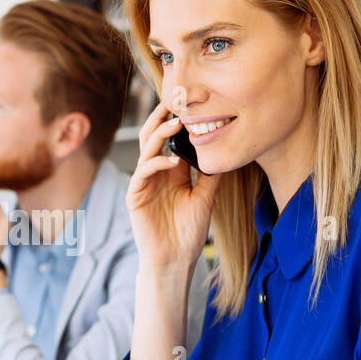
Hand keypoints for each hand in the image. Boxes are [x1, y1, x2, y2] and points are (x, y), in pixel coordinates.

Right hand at [127, 100, 219, 273]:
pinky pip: (143, 171)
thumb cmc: (188, 233)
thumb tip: (224, 152)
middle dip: (163, 116)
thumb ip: (211, 175)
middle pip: (154, 135)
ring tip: (177, 123)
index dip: (178, 120)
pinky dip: (157, 162)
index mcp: (171, 171)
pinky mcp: (135, 194)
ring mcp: (144, 182)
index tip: (193, 103)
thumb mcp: (206, 198)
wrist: (174, 259)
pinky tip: (172, 161)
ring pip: (147, 147)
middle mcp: (156, 172)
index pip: (171, 138)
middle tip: (177, 100)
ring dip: (160, 133)